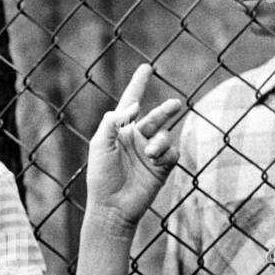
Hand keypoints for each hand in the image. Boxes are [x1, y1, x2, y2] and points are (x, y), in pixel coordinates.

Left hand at [85, 64, 182, 228]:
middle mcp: (137, 139)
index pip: (130, 103)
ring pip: (164, 135)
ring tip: (150, 153)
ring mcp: (151, 153)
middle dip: (165, 110)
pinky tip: (156, 161)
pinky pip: (172, 152)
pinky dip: (166, 153)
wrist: (112, 207)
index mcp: (120, 131)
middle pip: (155, 117)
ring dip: (159, 141)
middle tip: (175, 104)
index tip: (147, 68)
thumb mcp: (100, 145)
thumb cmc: (101, 177)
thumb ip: (112, 122)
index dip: (138, 85)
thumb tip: (134, 106)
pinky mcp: (162, 167)